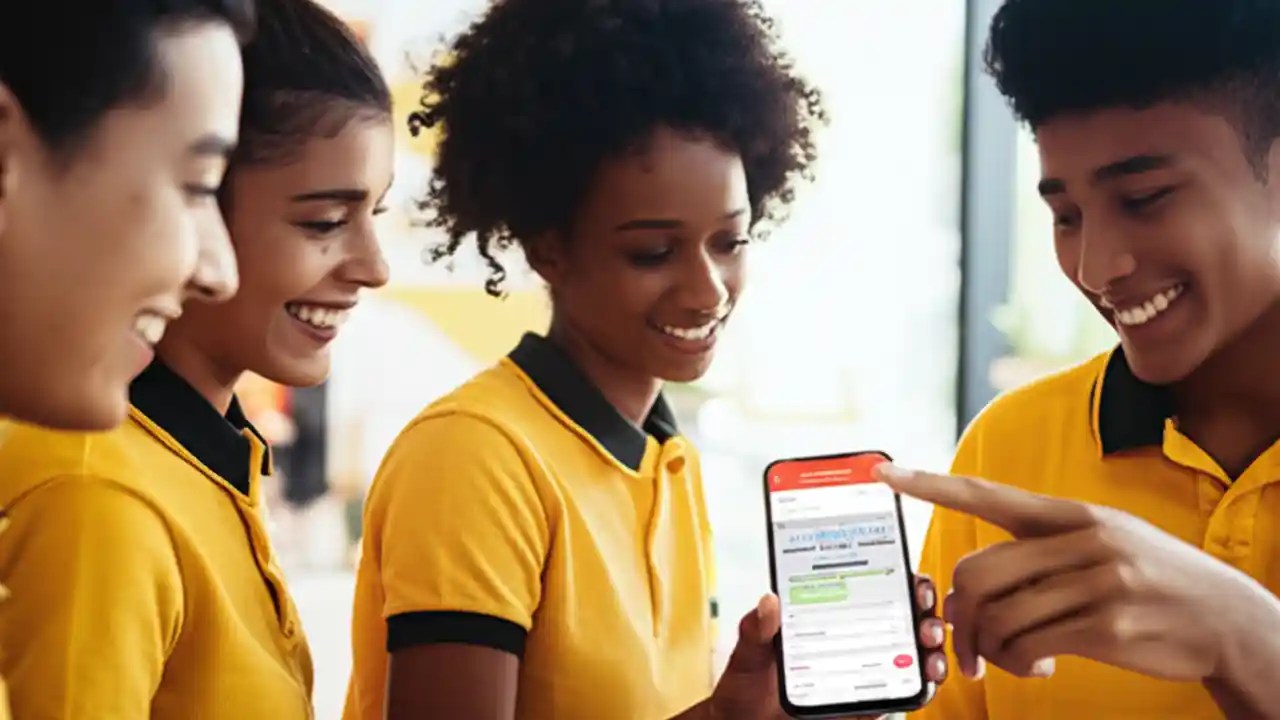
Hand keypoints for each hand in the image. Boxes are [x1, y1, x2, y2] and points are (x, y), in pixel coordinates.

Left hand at [708, 580, 946, 719]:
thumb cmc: (747, 685)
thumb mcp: (749, 654)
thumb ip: (756, 631)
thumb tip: (769, 602)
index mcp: (828, 619)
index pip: (873, 593)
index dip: (902, 583)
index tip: (913, 582)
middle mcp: (851, 643)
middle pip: (903, 624)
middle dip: (926, 618)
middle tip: (926, 623)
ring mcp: (860, 675)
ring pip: (909, 661)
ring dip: (930, 655)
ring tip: (930, 657)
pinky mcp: (862, 708)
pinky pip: (897, 699)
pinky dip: (916, 693)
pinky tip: (921, 685)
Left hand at [876, 462, 1272, 682]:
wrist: (1225, 619)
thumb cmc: (1151, 580)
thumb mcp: (1105, 541)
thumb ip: (1044, 546)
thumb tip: (970, 578)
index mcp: (1071, 514)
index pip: (986, 493)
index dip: (930, 483)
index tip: (885, 471)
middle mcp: (1081, 540)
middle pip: (975, 572)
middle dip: (957, 616)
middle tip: (963, 644)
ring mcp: (1095, 582)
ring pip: (997, 615)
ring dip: (988, 648)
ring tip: (1007, 657)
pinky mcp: (1106, 626)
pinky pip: (1026, 646)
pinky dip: (1017, 663)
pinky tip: (1036, 666)